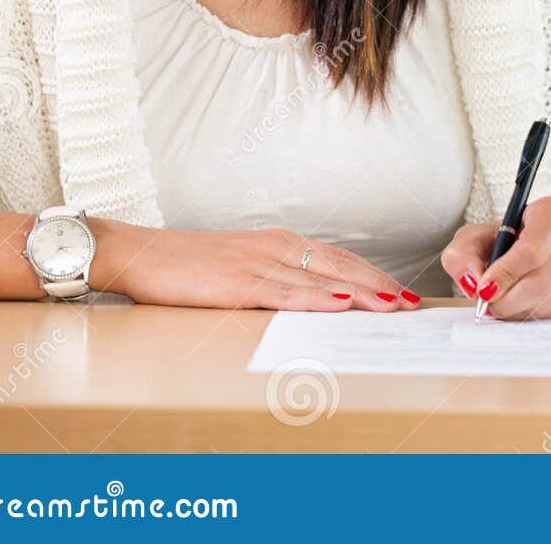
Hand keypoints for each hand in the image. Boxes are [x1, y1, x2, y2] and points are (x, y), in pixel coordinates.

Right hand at [95, 220, 421, 311]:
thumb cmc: (187, 266)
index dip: (374, 275)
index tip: (401, 292)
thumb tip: (311, 299)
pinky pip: (286, 291)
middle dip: (380, 285)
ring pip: (322, 278)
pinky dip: (317, 297)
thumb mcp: (240, 269)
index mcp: (280, 244)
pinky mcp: (238, 281)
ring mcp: (259, 262)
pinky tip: (341, 301)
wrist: (138, 254)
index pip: (339, 259)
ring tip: (393, 306)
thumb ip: (275, 280)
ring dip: (362, 292)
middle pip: (341, 266)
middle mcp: (277, 247)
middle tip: (412, 303)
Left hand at [439, 197, 550, 319]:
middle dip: (507, 299)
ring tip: (504, 300)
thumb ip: (463, 255)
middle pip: (541, 282)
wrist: (544, 249)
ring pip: (548, 302)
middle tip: (488, 303)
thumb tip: (474, 283)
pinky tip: (523, 302)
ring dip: (517, 310)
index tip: (484, 289)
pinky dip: (531, 315)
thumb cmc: (508, 241)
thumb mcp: (477, 238)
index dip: (504, 275)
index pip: (532, 250)